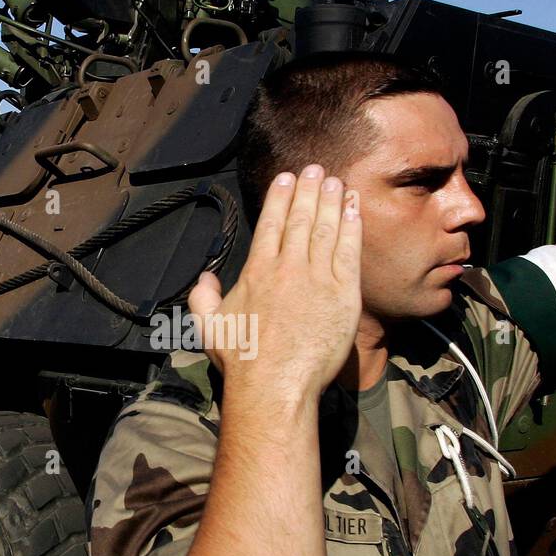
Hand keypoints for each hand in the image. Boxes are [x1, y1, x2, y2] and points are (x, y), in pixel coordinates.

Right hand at [188, 164, 361, 402]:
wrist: (274, 386)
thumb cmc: (243, 362)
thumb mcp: (209, 328)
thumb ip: (202, 297)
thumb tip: (204, 277)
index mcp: (257, 272)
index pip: (270, 223)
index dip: (279, 197)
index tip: (285, 178)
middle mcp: (288, 268)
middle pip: (300, 219)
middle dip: (307, 190)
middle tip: (314, 169)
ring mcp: (318, 279)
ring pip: (325, 229)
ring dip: (330, 201)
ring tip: (334, 180)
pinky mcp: (343, 295)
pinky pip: (349, 252)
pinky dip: (351, 227)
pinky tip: (353, 209)